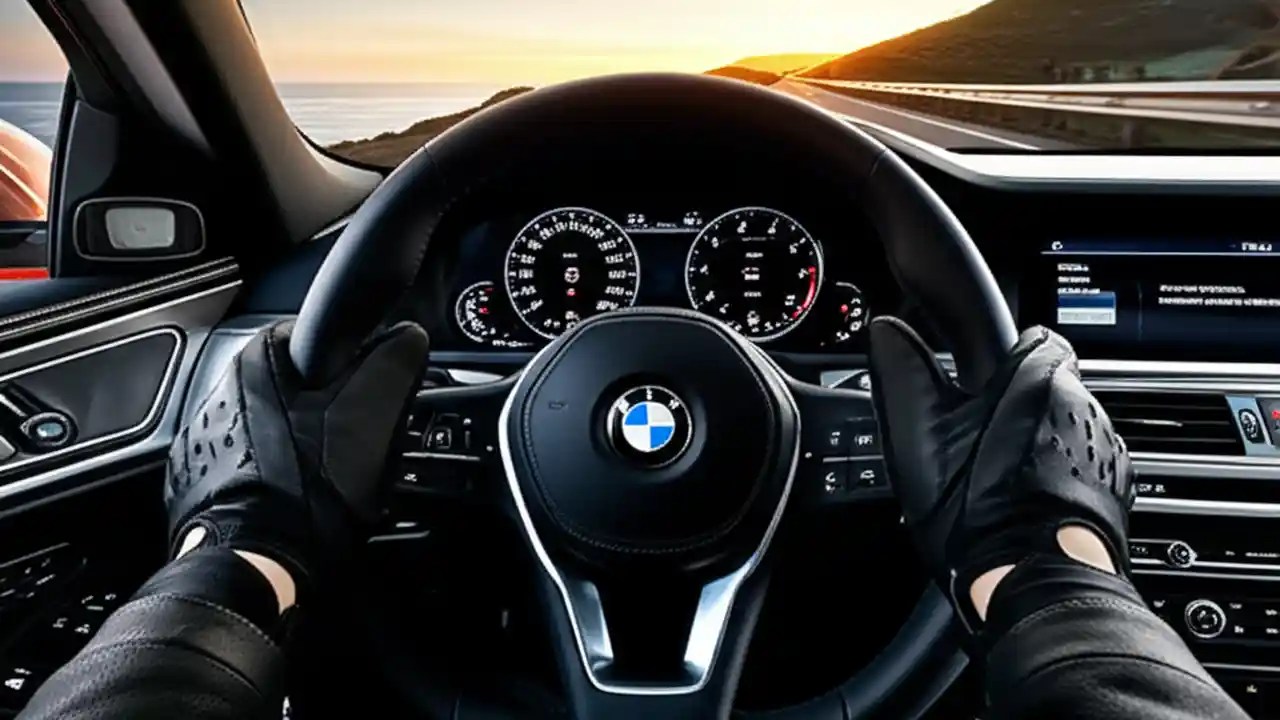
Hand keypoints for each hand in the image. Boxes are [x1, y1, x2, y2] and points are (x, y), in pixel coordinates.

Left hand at [165, 320, 428, 599]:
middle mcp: (214, 394)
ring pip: (263, 426)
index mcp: (253, 364)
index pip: (306, 337)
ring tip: (323, 473)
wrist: (258, 566)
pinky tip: (293, 497)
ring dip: (291, 440)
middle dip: (316, 404)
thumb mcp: (370, 414)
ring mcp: (198, 444)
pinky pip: (243, 464)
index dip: (344, 360)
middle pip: (284, 385)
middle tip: (351, 435)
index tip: (364, 388)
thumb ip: (392, 362)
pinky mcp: (192, 485)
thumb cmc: (311, 485)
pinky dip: (267, 474)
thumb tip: (408, 337)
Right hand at [868, 319, 1133, 634]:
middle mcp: (1085, 406)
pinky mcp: (1116, 488)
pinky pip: (1082, 465)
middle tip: (976, 437)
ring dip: (1039, 439)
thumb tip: (885, 332)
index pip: (1034, 337)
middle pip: (1049, 384)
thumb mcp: (922, 437)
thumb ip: (905, 374)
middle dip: (1018, 402)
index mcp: (1039, 379)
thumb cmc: (978, 512)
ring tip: (1000, 475)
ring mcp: (1106, 450)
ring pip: (1065, 426)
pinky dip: (1059, 475)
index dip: (1003, 355)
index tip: (978, 378)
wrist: (1036, 584)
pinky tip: (1027, 501)